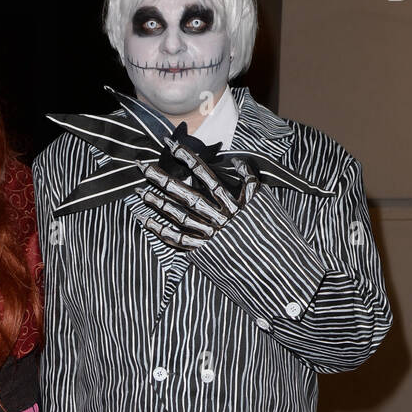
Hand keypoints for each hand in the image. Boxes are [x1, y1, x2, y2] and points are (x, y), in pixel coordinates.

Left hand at [140, 141, 258, 248]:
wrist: (272, 266)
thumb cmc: (268, 234)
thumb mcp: (263, 203)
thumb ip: (250, 181)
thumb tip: (238, 161)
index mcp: (231, 203)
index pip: (205, 175)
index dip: (187, 158)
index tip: (170, 145)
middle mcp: (217, 218)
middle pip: (186, 194)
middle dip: (163, 180)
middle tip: (142, 167)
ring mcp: (209, 235)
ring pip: (179, 216)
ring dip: (158, 204)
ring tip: (140, 192)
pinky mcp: (203, 251)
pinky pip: (178, 240)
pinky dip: (161, 231)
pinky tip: (146, 222)